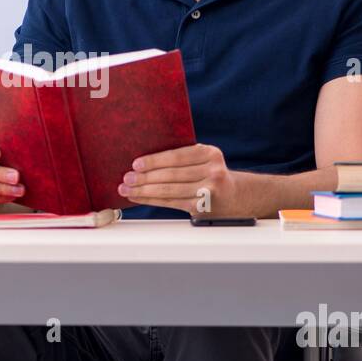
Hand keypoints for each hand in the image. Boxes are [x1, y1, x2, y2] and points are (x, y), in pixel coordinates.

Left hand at [118, 143, 245, 216]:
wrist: (234, 196)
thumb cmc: (210, 175)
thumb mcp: (204, 160)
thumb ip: (184, 157)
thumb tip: (144, 161)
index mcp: (210, 153)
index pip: (177, 156)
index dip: (155, 160)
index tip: (136, 164)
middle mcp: (213, 171)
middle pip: (172, 174)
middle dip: (145, 177)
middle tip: (127, 178)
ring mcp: (209, 191)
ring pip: (169, 190)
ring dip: (144, 190)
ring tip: (127, 189)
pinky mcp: (202, 207)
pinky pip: (171, 202)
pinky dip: (152, 200)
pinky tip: (139, 198)